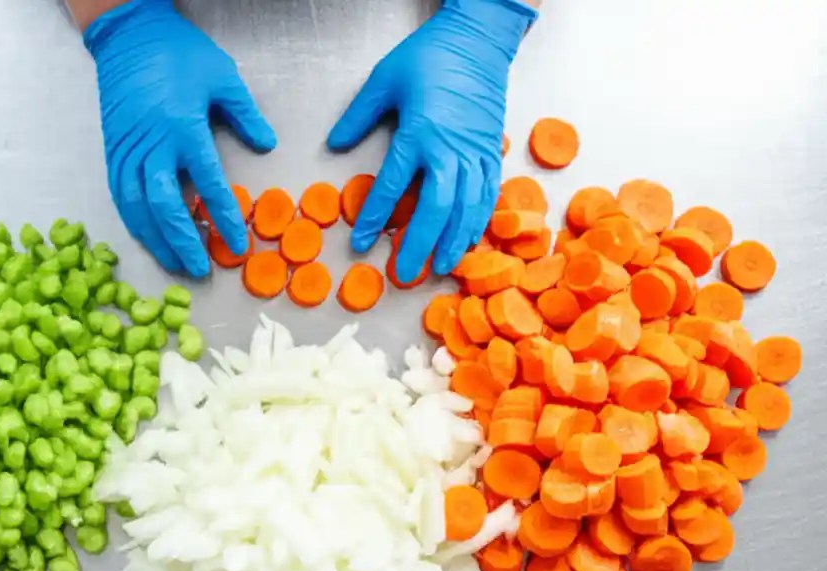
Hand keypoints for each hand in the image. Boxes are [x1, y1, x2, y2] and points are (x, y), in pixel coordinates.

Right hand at [85, 0, 275, 276]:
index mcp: (183, 128)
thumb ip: (246, 114)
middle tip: (202, 270)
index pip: (208, 184)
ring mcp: (128, 151)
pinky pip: (120, 196)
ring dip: (157, 241)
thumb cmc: (179, 53)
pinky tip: (149, 238)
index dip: (223, 218)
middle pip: (165, 206)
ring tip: (176, 264)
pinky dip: (134, 222)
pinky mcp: (112, 152)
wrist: (129, 36)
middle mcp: (152, 145)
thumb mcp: (223, 77)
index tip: (236, 246)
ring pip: (138, 208)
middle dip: (184, 242)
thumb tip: (267, 144)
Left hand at [327, 0, 536, 282]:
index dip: (375, 218)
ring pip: (467, 207)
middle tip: (405, 274)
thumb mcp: (383, 79)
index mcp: (418, 133)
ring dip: (453, 241)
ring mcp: (475, 153)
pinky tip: (469, 240)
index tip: (361, 244)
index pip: (391, 186)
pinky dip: (478, 221)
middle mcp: (449, 149)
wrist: (478, 41)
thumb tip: (334, 146)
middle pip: (435, 208)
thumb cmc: (428, 56)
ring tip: (440, 267)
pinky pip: (488, 194)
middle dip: (419, 244)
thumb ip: (358, 116)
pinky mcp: (493, 152)